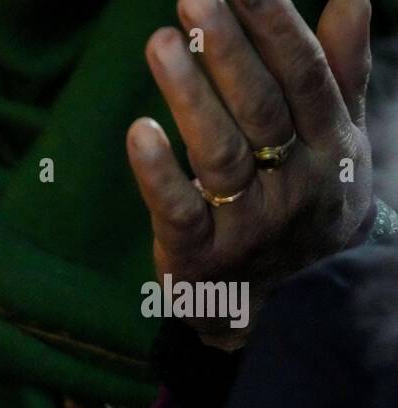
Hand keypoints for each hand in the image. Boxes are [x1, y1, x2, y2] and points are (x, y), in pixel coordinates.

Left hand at [127, 0, 374, 348]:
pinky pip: (179, 210)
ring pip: (219, 152)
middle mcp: (295, 181)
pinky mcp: (200, 255)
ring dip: (189, 96)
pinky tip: (139, 132)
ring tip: (161, 42)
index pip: (303, 75)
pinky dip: (159, 173)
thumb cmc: (304, 202)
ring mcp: (248, 222)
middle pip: (260, 107)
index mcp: (330, 144)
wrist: (282, 308)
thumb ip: (339, 72)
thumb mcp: (334, 142)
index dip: (275, 24)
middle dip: (228, 49)